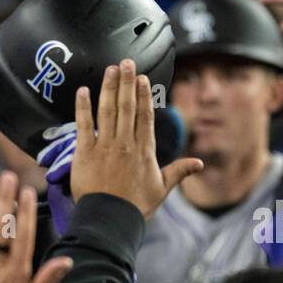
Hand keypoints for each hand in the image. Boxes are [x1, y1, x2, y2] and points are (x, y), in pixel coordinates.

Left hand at [69, 60, 202, 220]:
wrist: (110, 220)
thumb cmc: (135, 206)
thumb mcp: (161, 188)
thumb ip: (179, 171)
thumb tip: (199, 164)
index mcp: (144, 150)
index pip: (145, 115)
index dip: (143, 94)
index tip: (141, 77)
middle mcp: (125, 143)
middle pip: (127, 106)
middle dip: (126, 82)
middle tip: (125, 62)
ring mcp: (104, 147)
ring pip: (107, 111)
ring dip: (108, 88)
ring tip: (110, 70)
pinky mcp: (84, 154)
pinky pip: (83, 126)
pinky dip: (83, 108)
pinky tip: (83, 91)